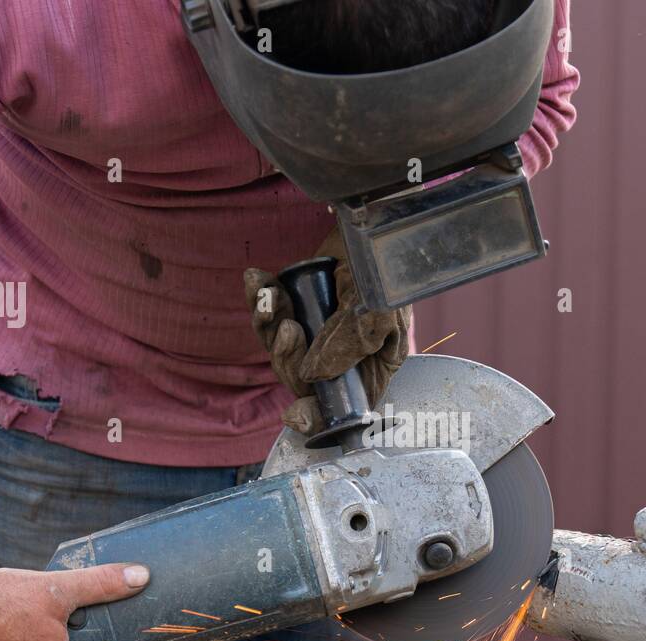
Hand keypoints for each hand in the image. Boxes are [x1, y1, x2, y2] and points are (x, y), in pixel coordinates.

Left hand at [245, 226, 411, 434]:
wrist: (371, 217)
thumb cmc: (387, 266)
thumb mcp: (380, 309)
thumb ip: (351, 346)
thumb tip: (313, 374)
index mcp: (368, 367)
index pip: (342, 407)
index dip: (316, 417)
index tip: (293, 416)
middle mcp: (341, 356)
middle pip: (300, 378)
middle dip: (286, 356)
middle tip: (289, 327)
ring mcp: (317, 331)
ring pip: (279, 348)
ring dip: (268, 325)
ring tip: (272, 296)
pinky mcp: (298, 305)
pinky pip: (269, 315)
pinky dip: (260, 299)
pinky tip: (258, 279)